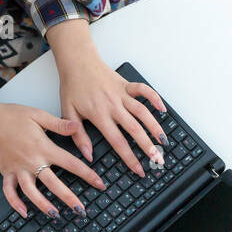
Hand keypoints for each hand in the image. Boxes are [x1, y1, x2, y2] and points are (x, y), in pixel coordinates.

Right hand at [0, 97, 104, 217]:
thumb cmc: (11, 115)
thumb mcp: (38, 115)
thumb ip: (59, 124)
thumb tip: (77, 127)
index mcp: (43, 148)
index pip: (71, 164)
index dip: (88, 175)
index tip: (100, 184)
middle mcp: (31, 162)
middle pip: (54, 184)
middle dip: (69, 199)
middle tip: (81, 211)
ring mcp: (18, 169)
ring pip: (31, 192)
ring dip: (43, 205)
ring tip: (55, 216)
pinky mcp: (6, 172)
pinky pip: (10, 191)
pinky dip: (16, 203)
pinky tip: (25, 213)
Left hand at [49, 20, 166, 176]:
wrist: (76, 61)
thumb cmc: (72, 86)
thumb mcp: (68, 112)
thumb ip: (78, 135)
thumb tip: (88, 155)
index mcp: (99, 114)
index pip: (118, 142)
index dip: (130, 158)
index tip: (139, 170)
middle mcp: (113, 105)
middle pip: (135, 130)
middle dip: (148, 147)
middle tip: (158, 160)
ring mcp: (121, 94)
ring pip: (143, 112)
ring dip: (155, 127)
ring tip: (164, 142)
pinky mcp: (126, 85)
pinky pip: (144, 90)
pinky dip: (155, 98)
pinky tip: (163, 110)